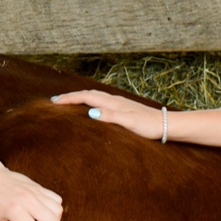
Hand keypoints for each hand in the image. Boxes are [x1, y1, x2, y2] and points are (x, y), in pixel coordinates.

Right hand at [50, 89, 165, 140]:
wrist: (166, 124)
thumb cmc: (149, 126)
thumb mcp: (129, 123)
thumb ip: (110, 117)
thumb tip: (90, 113)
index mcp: (113, 103)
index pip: (85, 97)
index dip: (69, 99)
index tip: (53, 102)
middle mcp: (114, 100)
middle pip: (88, 94)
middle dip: (71, 96)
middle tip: (55, 101)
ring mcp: (120, 103)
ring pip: (94, 96)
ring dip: (80, 97)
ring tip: (69, 102)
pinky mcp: (124, 108)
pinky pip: (101, 101)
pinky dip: (90, 101)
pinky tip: (91, 107)